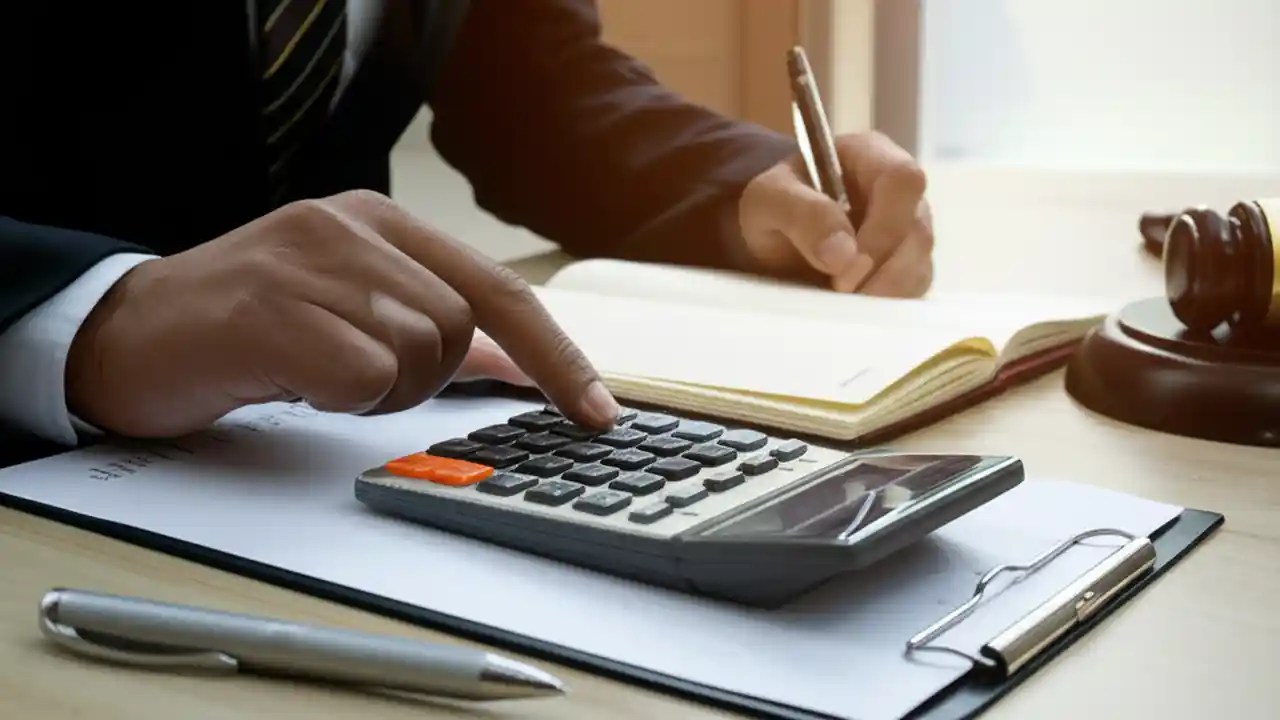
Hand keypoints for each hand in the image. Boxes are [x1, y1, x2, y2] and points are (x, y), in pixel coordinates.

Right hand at [65, 190, 618, 437]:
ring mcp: (309, 260)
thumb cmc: (249, 328)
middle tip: (354, 378)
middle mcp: (352, 226)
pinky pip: (362, 376)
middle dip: (423, 378)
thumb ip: (439, 326)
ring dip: (376, 391)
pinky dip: (338, 397)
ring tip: (314, 373)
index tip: (597, 412)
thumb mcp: (354, 310)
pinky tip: (292, 379)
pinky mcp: (270, 307)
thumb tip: (524, 363)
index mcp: (382, 223)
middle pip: (459, 330)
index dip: (557, 356)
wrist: (126, 334)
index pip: (500, 290)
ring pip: (417, 353)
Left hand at [736, 131, 933, 295]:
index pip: (903, 181)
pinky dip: (886, 304)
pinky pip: (913, 289)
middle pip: (917, 230)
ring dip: (885, 291)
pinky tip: (854, 308)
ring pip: (920, 265)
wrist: (769, 236)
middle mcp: (900, 192)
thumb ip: (804, 215)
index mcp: (871, 156)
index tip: (849, 265)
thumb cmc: (772, 205)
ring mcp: (907, 231)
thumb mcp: (769, 199)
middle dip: (881, 269)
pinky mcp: (905, 267)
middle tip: (839, 289)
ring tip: (843, 301)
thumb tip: (844, 255)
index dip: (885, 226)